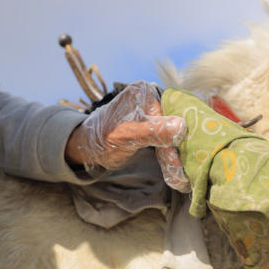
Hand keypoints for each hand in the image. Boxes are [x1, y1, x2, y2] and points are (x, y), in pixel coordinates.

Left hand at [65, 81, 189, 191]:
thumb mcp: (127, 136)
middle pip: (176, 122)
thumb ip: (153, 131)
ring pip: (173, 134)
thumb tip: (181, 127)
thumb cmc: (102, 140)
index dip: (180, 136)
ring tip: (180, 177)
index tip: (181, 159)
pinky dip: (170, 154)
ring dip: (176, 154)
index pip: (173, 113)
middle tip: (181, 172)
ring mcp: (152, 112)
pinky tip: (175, 170)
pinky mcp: (151, 126)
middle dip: (180, 148)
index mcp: (145, 92)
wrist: (87, 148)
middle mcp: (151, 98)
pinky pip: (166, 140)